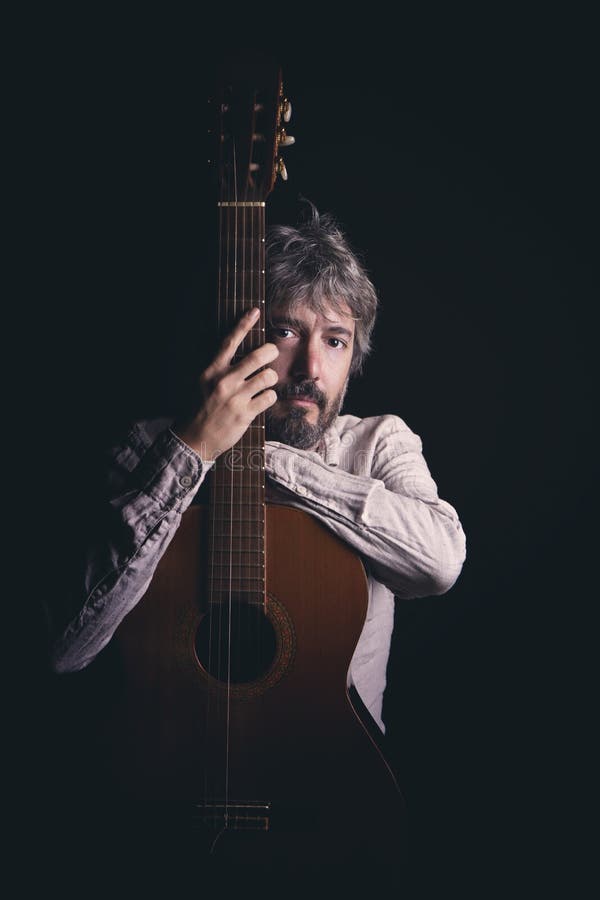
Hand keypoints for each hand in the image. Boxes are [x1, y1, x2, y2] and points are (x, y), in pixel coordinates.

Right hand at [173, 307, 278, 459]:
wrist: (196, 437)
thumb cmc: (202, 407)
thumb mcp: (204, 382)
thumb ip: (221, 367)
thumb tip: (241, 351)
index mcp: (212, 371)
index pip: (229, 341)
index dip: (243, 324)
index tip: (255, 311)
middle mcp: (224, 381)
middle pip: (258, 356)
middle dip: (270, 351)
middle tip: (272, 352)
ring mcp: (236, 398)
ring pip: (268, 376)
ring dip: (272, 378)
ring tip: (266, 383)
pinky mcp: (246, 413)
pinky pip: (270, 397)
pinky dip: (270, 397)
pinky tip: (263, 399)